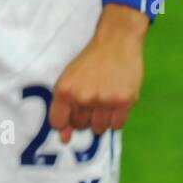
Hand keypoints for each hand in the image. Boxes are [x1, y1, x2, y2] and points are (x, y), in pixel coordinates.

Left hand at [49, 4, 147, 141]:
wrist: (116, 43)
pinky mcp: (124, 102)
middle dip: (84, 117)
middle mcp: (83, 97)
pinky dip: (115, 118)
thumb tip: (64, 139)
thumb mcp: (70, 79)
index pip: (58, 123)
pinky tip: (115, 102)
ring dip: (100, 119)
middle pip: (80, 126)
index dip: (64, 122)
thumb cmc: (90, 62)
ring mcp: (104, 100)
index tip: (71, 114)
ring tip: (103, 100)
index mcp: (65, 90)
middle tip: (91, 99)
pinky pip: (116, 126)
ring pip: (98, 128)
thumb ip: (65, 109)